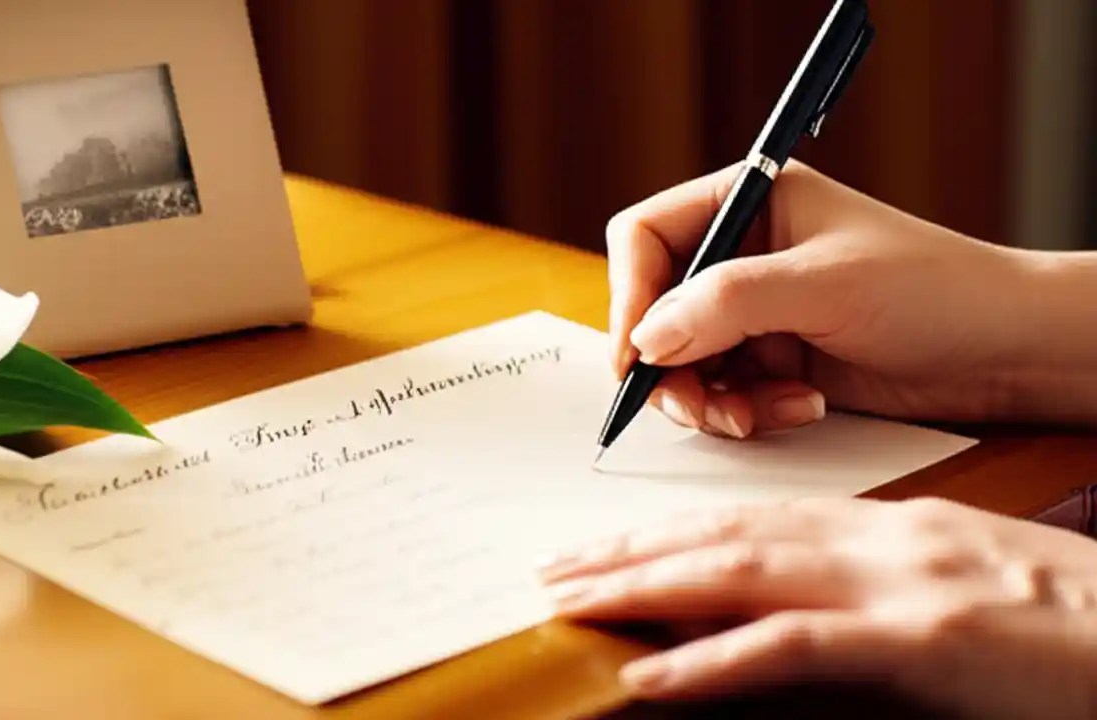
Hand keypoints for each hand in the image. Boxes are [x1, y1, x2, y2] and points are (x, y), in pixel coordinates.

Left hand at [537, 497, 1096, 718]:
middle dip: (633, 551)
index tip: (608, 547)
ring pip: (741, 574)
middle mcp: (882, 542)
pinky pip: (793, 649)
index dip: (671, 531)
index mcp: (889, 528)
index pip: (755, 520)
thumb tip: (781, 611)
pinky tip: (649, 678)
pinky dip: (711, 662)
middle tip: (557, 568)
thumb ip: (867, 592)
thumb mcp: (956, 591)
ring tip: (570, 603)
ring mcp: (900, 590)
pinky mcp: (924, 646)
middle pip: (729, 536)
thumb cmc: (1072, 624)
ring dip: (645, 587)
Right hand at [605, 161, 1096, 436]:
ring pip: (682, 362)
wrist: (1009, 351)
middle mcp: (742, 254)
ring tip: (759, 413)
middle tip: (698, 405)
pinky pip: (723, 394)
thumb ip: (727, 302)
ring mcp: (755, 312)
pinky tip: (801, 406)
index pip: (646, 238)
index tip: (638, 354)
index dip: (630, 296)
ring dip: (713, 399)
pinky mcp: (773, 360)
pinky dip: (748, 411)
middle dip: (671, 365)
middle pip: (653, 310)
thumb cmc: (938, 290)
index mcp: (747, 202)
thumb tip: (648, 338)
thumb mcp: (825, 285)